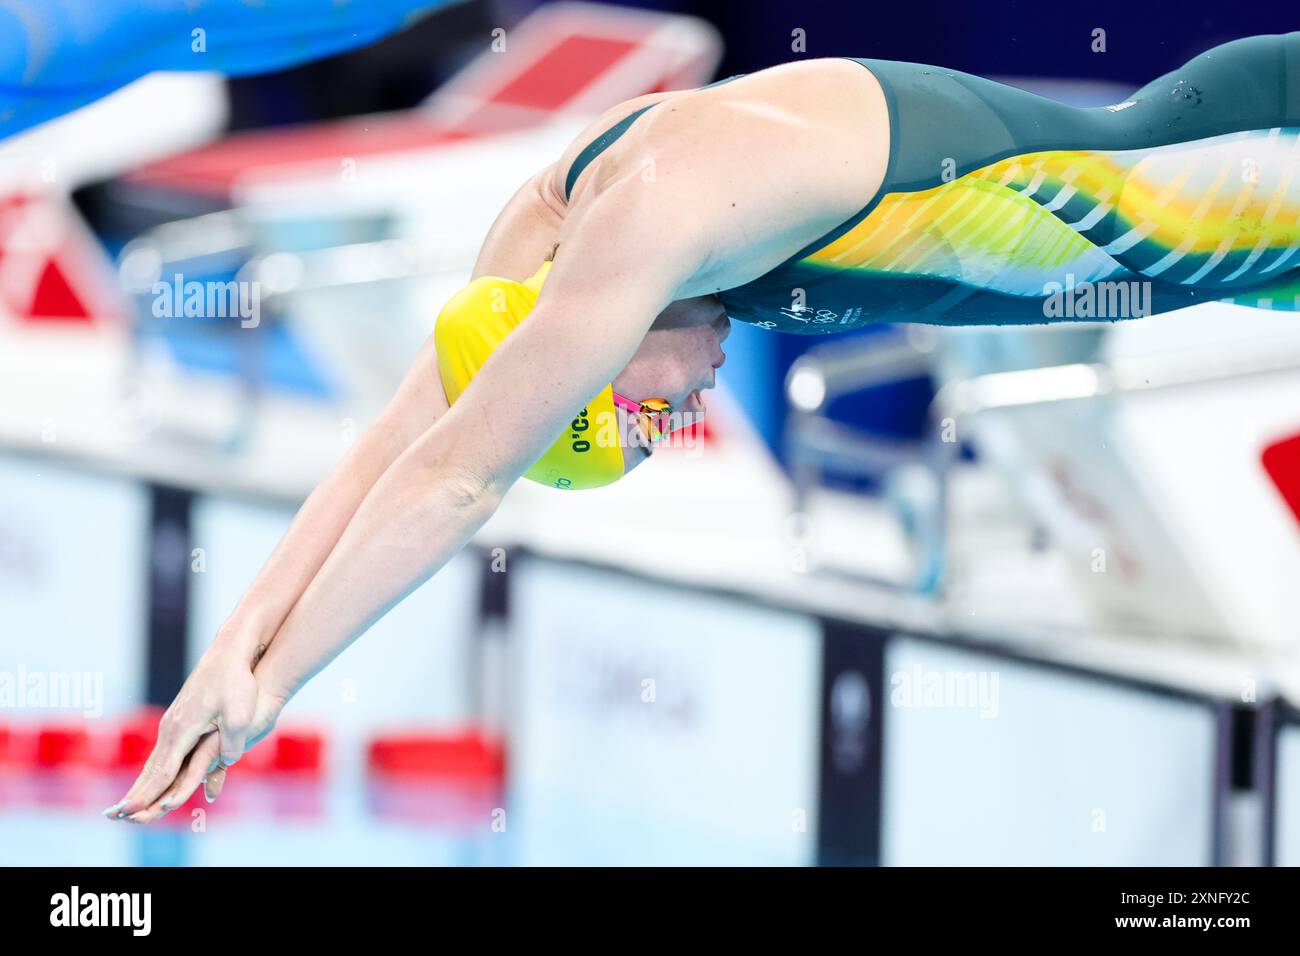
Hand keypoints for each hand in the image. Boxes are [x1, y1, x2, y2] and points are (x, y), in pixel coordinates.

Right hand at [103, 644, 285, 822]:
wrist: (228, 654)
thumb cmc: (236, 682)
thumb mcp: (240, 714)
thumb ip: (232, 743)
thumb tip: (227, 762)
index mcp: (182, 729)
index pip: (164, 770)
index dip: (149, 794)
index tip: (131, 813)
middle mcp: (171, 728)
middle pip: (151, 769)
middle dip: (135, 795)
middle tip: (113, 817)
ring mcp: (172, 723)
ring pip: (155, 761)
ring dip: (141, 784)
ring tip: (124, 806)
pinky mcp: (178, 720)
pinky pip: (163, 752)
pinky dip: (153, 771)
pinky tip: (149, 781)